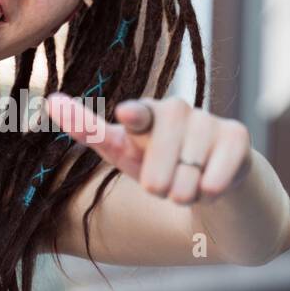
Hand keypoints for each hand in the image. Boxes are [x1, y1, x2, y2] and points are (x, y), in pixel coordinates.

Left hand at [44, 93, 252, 205]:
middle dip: (160, 178)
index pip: (139, 113)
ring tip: (186, 190)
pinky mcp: (238, 136)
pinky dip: (212, 188)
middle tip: (159, 190)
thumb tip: (52, 100)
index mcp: (147, 114)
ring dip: (185, 190)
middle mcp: (178, 111)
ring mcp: (210, 121)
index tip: (126, 116)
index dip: (135, 114)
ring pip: (191, 169)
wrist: (213, 185)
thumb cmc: (159, 164)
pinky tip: (211, 188)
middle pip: (163, 153)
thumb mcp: (122, 153)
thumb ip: (90, 130)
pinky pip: (220, 172)